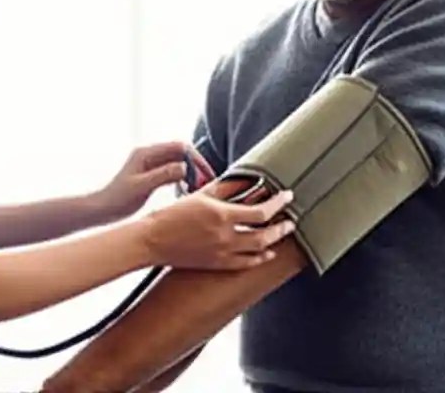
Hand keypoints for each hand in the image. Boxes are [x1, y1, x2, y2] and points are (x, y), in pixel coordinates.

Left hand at [97, 142, 212, 219]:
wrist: (101, 210)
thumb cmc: (117, 199)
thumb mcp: (141, 187)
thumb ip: (163, 175)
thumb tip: (184, 168)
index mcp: (146, 153)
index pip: (179, 146)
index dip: (195, 158)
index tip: (204, 173)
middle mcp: (148, 155)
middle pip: (180, 153)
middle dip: (195, 165)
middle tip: (207, 181)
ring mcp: (149, 165)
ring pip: (177, 162)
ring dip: (190, 172)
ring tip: (199, 187)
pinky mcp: (150, 175)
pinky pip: (172, 172)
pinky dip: (182, 179)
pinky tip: (186, 191)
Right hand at [140, 189, 294, 269]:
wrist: (153, 240)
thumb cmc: (173, 214)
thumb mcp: (200, 194)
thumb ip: (225, 188)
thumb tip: (247, 181)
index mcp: (221, 215)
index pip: (261, 212)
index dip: (278, 204)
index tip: (287, 196)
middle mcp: (225, 237)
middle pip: (265, 234)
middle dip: (282, 226)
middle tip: (291, 219)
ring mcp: (222, 253)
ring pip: (258, 250)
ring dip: (274, 241)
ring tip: (282, 233)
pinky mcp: (216, 264)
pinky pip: (245, 264)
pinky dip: (259, 259)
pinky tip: (266, 254)